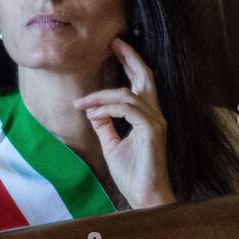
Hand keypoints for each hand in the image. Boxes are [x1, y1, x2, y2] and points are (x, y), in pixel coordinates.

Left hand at [73, 36, 176, 208]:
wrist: (144, 196)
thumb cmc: (131, 173)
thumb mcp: (111, 144)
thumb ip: (105, 125)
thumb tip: (93, 110)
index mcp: (147, 116)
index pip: (140, 83)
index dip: (129, 63)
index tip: (114, 47)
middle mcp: (155, 115)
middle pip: (145, 78)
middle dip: (129, 57)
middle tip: (113, 42)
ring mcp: (156, 122)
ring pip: (127, 95)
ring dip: (100, 96)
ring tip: (82, 104)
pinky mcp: (152, 131)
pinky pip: (127, 110)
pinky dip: (107, 109)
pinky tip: (93, 114)